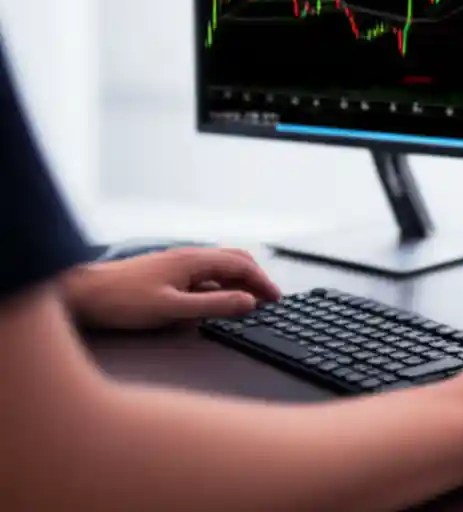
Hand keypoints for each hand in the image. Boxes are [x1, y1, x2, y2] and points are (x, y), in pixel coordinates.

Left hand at [60, 248, 281, 329]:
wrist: (83, 293)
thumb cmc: (122, 301)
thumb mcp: (172, 309)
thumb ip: (213, 306)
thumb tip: (247, 302)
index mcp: (194, 260)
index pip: (242, 265)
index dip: (263, 282)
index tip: (275, 299)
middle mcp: (189, 257)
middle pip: (235, 260)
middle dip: (256, 278)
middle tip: (269, 299)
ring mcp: (178, 264)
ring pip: (220, 267)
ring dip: (239, 281)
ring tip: (249, 301)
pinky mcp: (168, 273)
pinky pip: (205, 275)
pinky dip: (221, 285)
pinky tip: (219, 300)